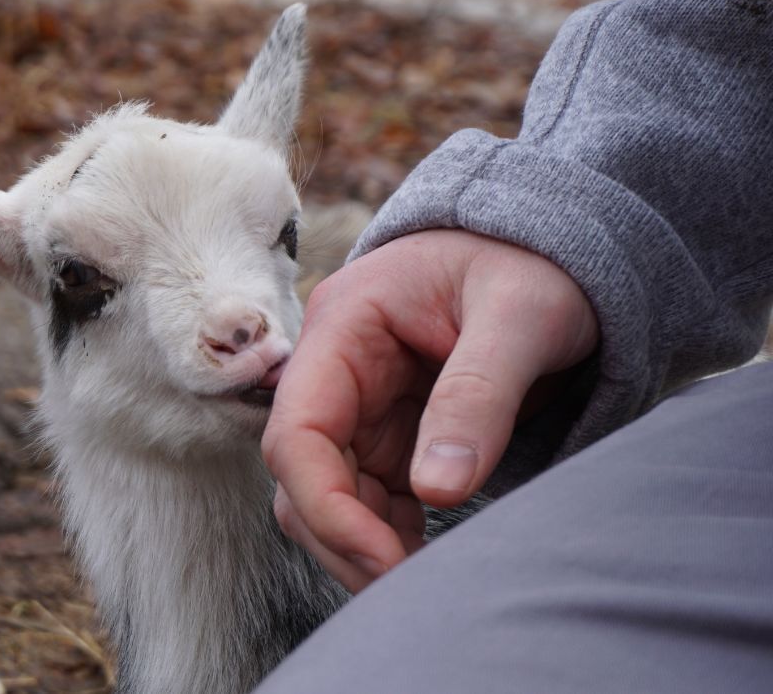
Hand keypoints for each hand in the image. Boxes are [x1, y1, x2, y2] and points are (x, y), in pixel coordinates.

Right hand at [262, 229, 598, 591]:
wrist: (549, 251)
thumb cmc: (531, 265)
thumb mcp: (520, 316)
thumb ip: (477, 396)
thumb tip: (439, 491)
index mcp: (343, 327)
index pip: (295, 432)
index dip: (326, 504)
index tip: (386, 559)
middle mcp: (336, 372)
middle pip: (301, 476)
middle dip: (343, 539)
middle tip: (413, 593)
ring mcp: (359, 406)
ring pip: (327, 497)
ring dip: (363, 547)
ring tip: (428, 586)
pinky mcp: (390, 435)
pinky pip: (368, 500)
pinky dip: (389, 538)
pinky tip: (429, 560)